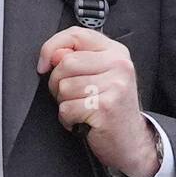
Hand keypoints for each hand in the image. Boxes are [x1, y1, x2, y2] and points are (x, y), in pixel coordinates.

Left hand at [36, 26, 159, 176]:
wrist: (132, 141)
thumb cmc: (111, 109)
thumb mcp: (99, 77)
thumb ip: (77, 60)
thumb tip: (53, 55)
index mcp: (115, 52)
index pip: (76, 34)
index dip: (52, 47)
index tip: (44, 64)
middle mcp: (119, 65)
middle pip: (65, 63)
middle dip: (57, 84)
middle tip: (72, 96)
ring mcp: (115, 86)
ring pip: (64, 87)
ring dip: (64, 103)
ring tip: (81, 109)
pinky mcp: (106, 107)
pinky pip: (67, 109)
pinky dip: (68, 119)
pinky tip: (82, 121)